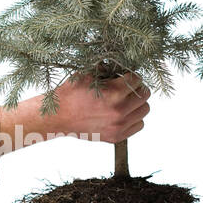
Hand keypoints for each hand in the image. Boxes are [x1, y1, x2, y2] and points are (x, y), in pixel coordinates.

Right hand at [0, 72, 150, 148]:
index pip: (137, 79)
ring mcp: (119, 125)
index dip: (132, 75)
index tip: (126, 76)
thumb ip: (106, 69)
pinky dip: (134, 118)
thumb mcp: (87, 74)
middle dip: (137, 88)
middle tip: (128, 87)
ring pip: (144, 110)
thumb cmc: (71, 93)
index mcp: (114, 93)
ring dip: (138, 103)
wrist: (58, 116)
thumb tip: (120, 66)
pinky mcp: (117, 136)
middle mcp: (119, 111)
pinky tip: (124, 113)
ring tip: (127, 100)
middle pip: (145, 95)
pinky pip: (139, 125)